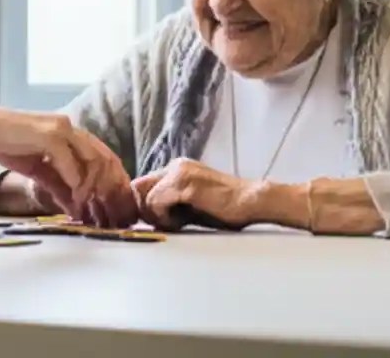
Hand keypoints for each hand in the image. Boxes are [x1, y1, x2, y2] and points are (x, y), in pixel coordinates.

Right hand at [0, 110, 136, 226]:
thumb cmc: (4, 144)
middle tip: (112, 211)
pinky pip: (70, 163)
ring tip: (92, 209)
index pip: (102, 154)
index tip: (115, 203)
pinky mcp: (50, 135)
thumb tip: (75, 208)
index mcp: (69, 132)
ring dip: (94, 187)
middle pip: (105, 157)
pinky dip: (75, 183)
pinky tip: (74, 200)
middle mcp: (70, 127)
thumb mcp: (37, 170)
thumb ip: (57, 184)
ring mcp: (62, 128)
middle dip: (112, 186)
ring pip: (93, 159)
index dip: (112, 179)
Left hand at [131, 158, 258, 231]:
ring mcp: (179, 172)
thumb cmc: (225, 209)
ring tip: (176, 224)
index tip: (155, 222)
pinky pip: (156, 201)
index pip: (142, 184)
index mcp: (176, 169)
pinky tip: (181, 223)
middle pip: (138, 186)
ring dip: (155, 215)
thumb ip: (169, 205)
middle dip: (144, 209)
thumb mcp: (190, 205)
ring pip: (144, 195)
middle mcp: (175, 166)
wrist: (251, 202)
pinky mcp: (184, 183)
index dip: (143, 205)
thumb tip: (146, 217)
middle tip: (162, 224)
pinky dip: (163, 216)